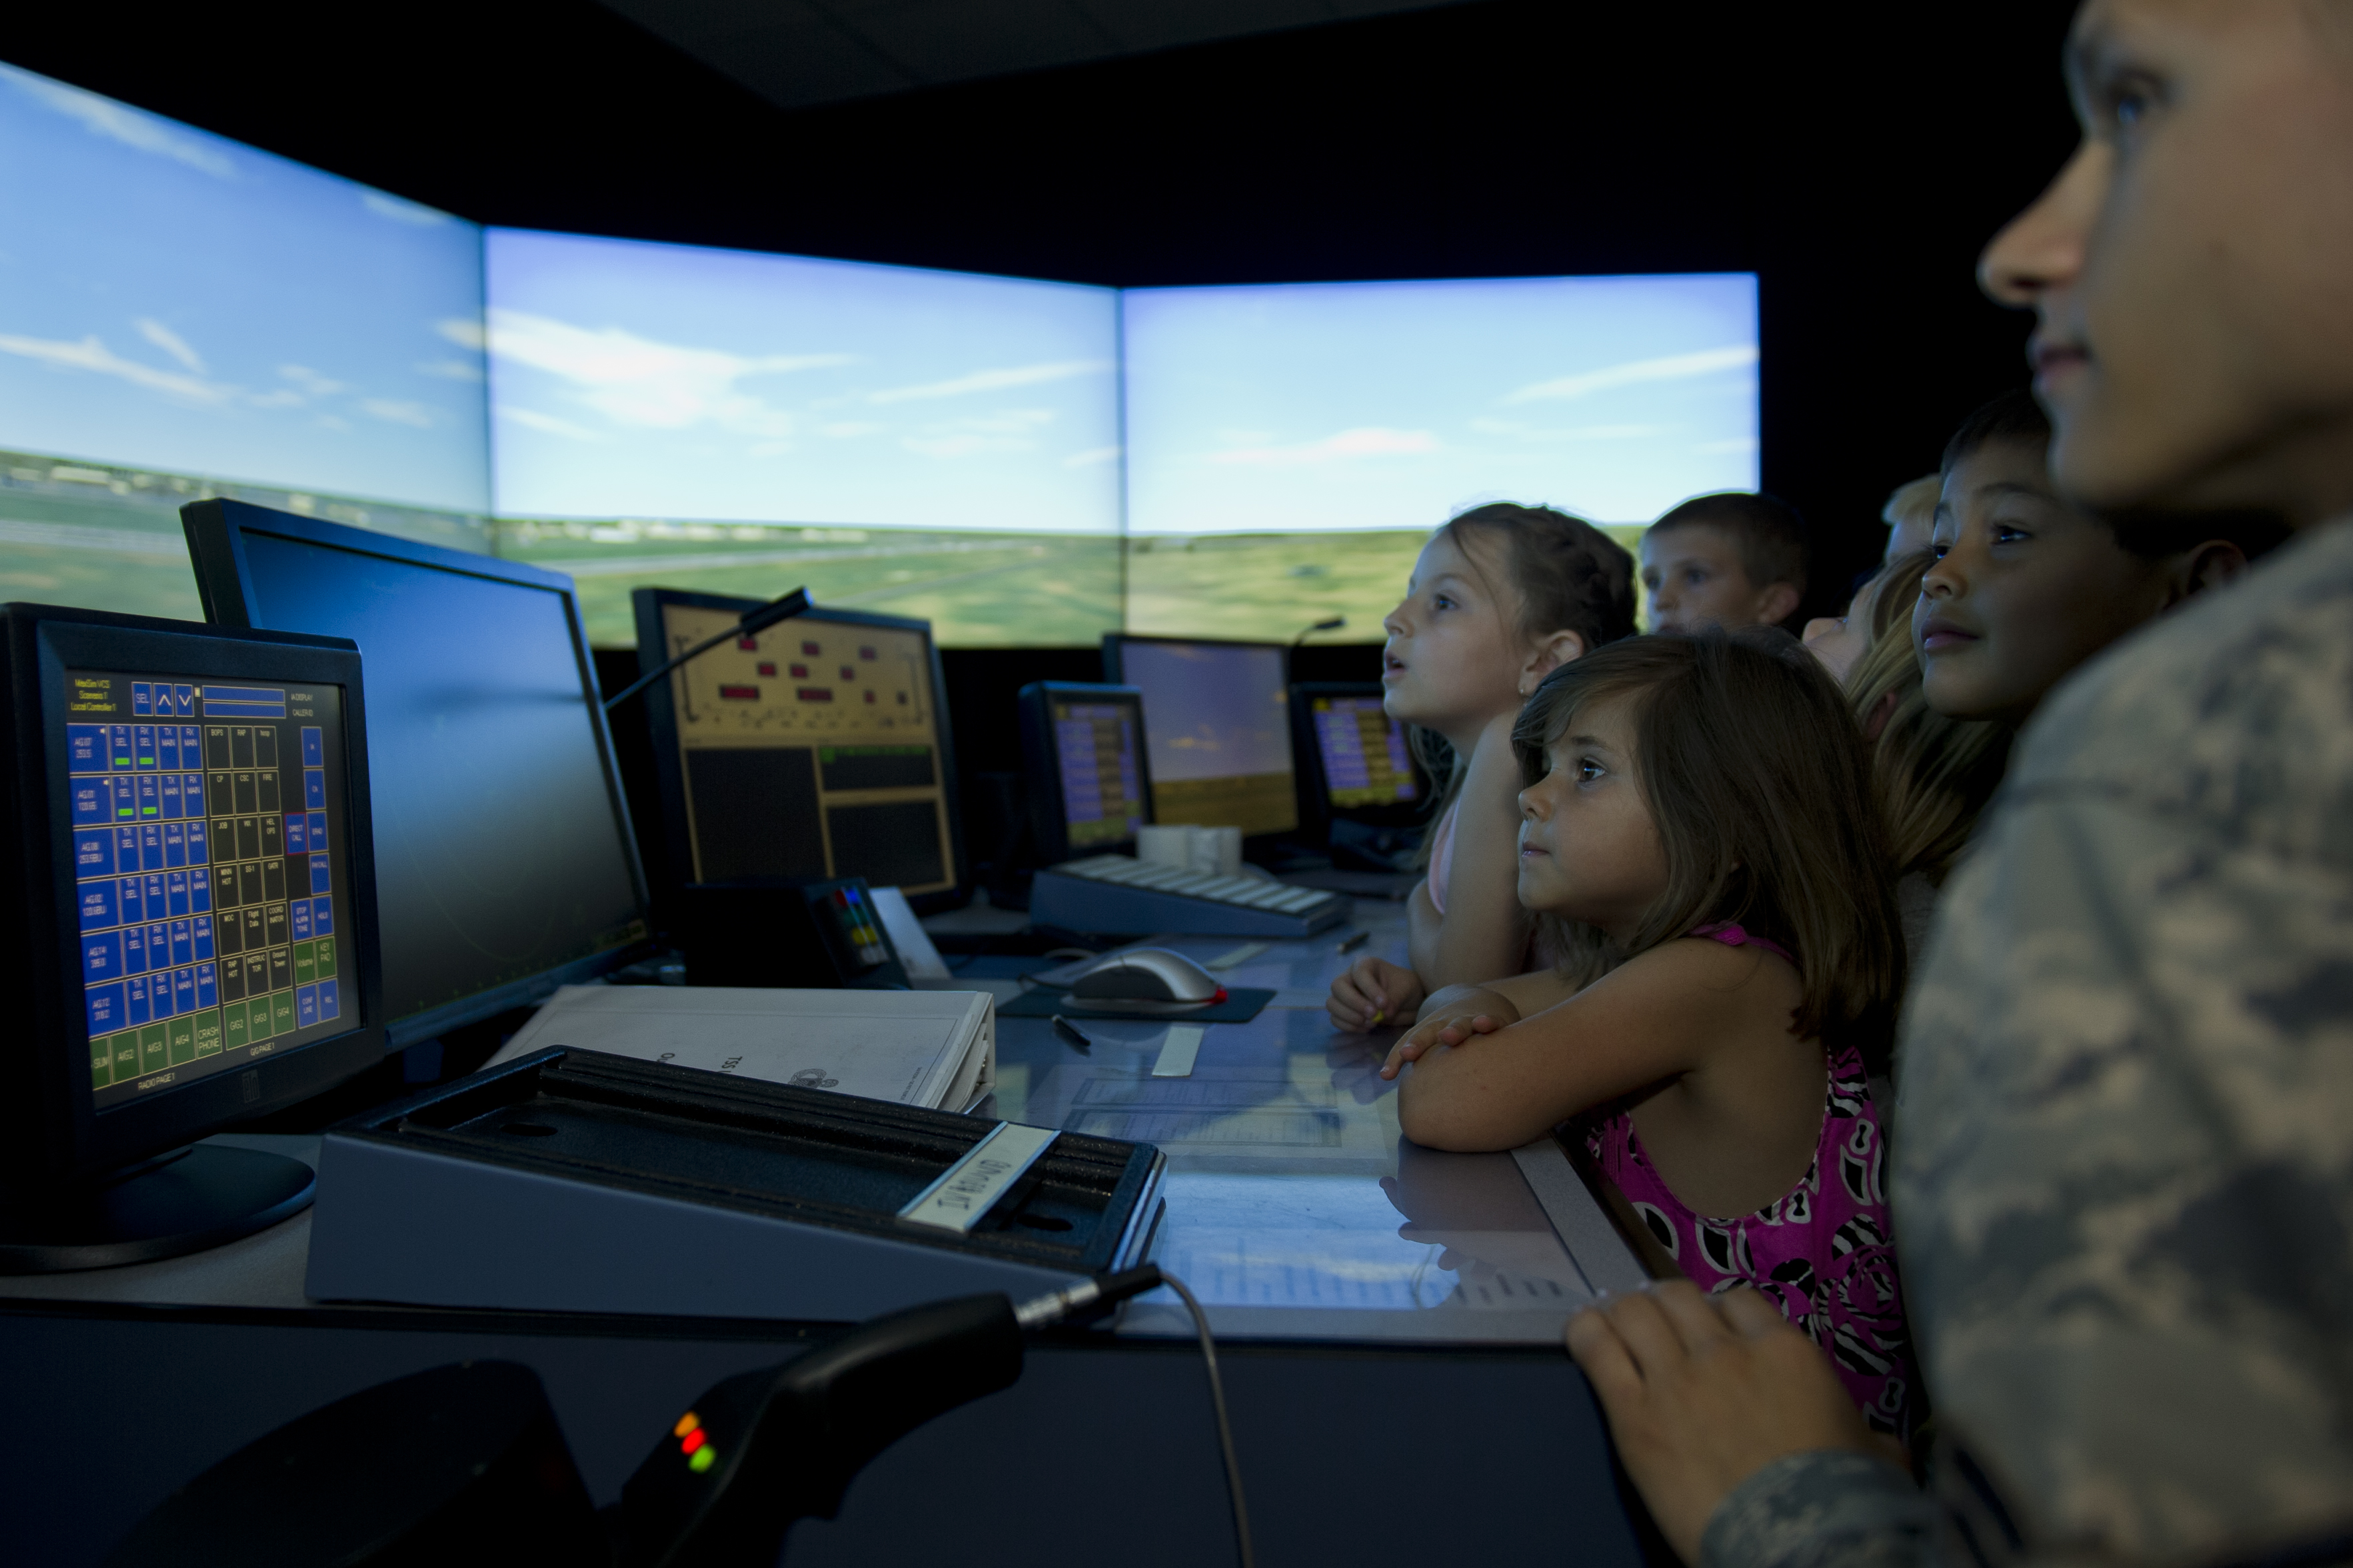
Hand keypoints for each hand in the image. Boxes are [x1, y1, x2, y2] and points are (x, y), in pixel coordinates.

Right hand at [1327, 957, 1424, 1032]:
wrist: (1406, 1002)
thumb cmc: (1405, 988)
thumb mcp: (1406, 989)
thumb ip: (1395, 998)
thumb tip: (1384, 1013)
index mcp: (1366, 964)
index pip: (1359, 973)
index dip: (1369, 989)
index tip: (1384, 1004)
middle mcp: (1350, 977)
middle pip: (1337, 986)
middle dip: (1354, 1003)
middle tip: (1374, 1015)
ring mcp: (1344, 995)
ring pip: (1332, 1004)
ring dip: (1349, 1016)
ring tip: (1372, 1023)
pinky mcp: (1344, 1011)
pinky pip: (1335, 1019)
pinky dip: (1348, 1026)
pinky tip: (1366, 1028)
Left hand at [1377, 991, 1513, 1078]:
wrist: (1479, 1000)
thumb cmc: (1448, 1030)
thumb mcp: (1430, 1041)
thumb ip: (1409, 1058)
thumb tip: (1383, 1077)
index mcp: (1428, 1032)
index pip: (1408, 1044)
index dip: (1396, 1058)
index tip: (1386, 1075)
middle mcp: (1446, 1024)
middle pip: (1429, 1032)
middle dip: (1418, 1042)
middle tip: (1408, 1053)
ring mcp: (1469, 1020)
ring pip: (1460, 1024)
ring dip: (1453, 1030)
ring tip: (1447, 1037)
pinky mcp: (1494, 1020)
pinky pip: (1492, 1021)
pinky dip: (1487, 1021)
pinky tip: (1483, 1024)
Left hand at [1564, 1282, 1887, 1564]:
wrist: (1797, 1545)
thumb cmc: (1843, 1505)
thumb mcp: (1874, 1461)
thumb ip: (1867, 1437)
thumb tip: (1879, 1447)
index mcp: (1786, 1353)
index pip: (1740, 1302)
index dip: (1720, 1313)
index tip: (1711, 1330)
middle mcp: (1726, 1353)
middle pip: (1679, 1297)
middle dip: (1667, 1307)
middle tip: (1660, 1326)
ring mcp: (1675, 1379)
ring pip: (1635, 1311)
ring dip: (1625, 1314)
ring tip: (1617, 1324)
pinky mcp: (1634, 1415)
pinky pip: (1598, 1351)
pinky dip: (1587, 1334)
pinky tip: (1584, 1332)